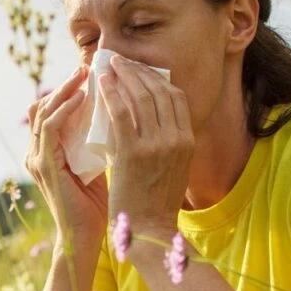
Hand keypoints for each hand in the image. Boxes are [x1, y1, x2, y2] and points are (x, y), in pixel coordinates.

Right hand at [25, 64, 108, 249]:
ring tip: (86, 73)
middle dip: (66, 83)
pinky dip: (64, 108)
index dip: (70, 89)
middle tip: (90, 66)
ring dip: (64, 88)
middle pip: (43, 104)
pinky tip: (82, 97)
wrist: (90, 239)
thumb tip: (129, 115)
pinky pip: (49, 127)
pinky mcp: (43, 166)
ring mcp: (37, 159)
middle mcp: (37, 152)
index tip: (96, 75)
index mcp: (49, 152)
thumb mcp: (104, 164)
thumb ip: (106, 142)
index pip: (53, 110)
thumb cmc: (103, 205)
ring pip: (43, 110)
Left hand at [97, 54, 193, 239]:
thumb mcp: (174, 167)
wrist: (148, 229)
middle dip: (138, 71)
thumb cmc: (155, 201)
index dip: (157, 79)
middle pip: (158, 91)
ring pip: (140, 97)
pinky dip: (111, 93)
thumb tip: (148, 116)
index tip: (140, 71)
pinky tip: (101, 83)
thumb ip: (168, 142)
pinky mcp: (132, 152)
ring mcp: (155, 145)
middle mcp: (176, 139)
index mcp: (188, 141)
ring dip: (123, 76)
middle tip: (120, 61)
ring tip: (109, 66)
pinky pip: (120, 112)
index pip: (176, 97)